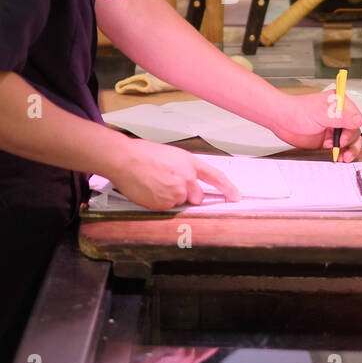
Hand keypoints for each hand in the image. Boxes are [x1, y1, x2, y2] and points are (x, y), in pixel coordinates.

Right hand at [106, 139, 240, 209]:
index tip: (235, 196)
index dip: (228, 188)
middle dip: (187, 195)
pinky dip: (159, 202)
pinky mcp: (164, 204)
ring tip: (154, 184)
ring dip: (170, 198)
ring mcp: (176, 193)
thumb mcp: (171, 156)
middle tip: (169, 185)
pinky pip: (166, 208)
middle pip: (197, 196)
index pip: (216, 177)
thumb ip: (184, 169)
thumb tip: (188, 181)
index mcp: (190, 163)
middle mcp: (187, 178)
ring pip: (180, 202)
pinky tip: (149, 190)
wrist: (125, 160)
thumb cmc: (143, 154)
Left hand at [269, 90, 361, 161]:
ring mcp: (334, 129)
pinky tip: (338, 157)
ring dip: (349, 149)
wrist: (281, 121)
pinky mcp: (329, 140)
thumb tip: (358, 121)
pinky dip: (342, 153)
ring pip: (350, 141)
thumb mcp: (320, 113)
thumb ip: (340, 117)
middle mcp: (339, 116)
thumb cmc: (296, 111)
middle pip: (355, 131)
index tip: (341, 136)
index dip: (351, 129)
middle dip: (350, 141)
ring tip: (344, 156)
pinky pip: (341, 148)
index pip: (356, 118)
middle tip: (339, 145)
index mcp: (340, 104)